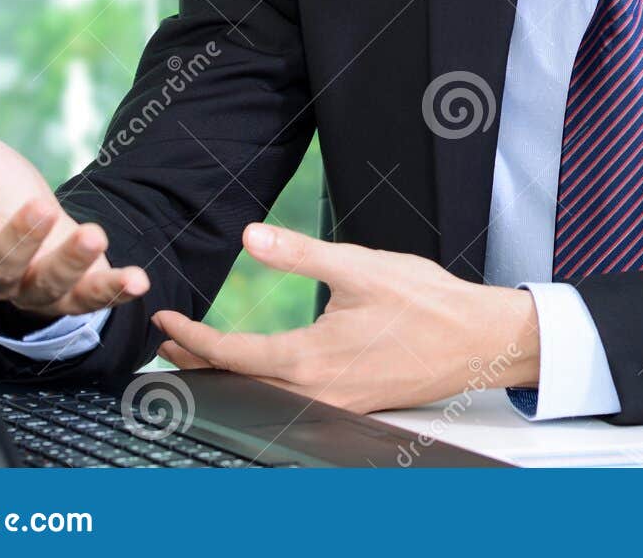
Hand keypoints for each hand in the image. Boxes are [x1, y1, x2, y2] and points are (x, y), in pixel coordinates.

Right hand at [0, 61, 149, 318]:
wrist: (37, 228)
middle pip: (0, 264)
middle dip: (18, 239)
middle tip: (37, 206)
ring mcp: (38, 284)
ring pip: (48, 284)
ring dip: (71, 261)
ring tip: (93, 232)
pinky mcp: (78, 290)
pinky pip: (95, 296)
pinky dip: (115, 289)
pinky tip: (138, 280)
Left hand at [152, 223, 540, 412]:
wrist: (478, 340)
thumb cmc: (427, 302)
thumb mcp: (360, 266)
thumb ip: (299, 254)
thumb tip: (251, 237)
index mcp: (309, 359)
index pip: (229, 353)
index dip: (189, 338)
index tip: (164, 320)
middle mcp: (314, 392)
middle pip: (235, 385)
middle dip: (196, 365)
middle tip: (167, 344)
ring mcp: (332, 405)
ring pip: (260, 398)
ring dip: (226, 377)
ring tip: (201, 357)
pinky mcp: (350, 405)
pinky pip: (288, 402)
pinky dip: (259, 386)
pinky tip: (260, 370)